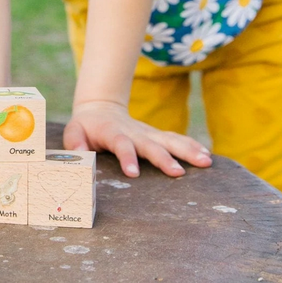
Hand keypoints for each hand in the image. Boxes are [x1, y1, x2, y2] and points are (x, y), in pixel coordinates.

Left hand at [64, 100, 211, 177]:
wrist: (101, 109)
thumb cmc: (86, 127)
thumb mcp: (74, 132)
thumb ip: (75, 142)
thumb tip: (80, 154)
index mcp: (113, 133)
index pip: (121, 144)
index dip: (127, 157)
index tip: (133, 173)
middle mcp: (134, 132)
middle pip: (151, 144)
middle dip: (164, 158)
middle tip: (178, 173)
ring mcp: (148, 133)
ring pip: (170, 140)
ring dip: (187, 150)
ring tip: (205, 161)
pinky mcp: (157, 136)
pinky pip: (177, 140)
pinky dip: (192, 146)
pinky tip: (207, 156)